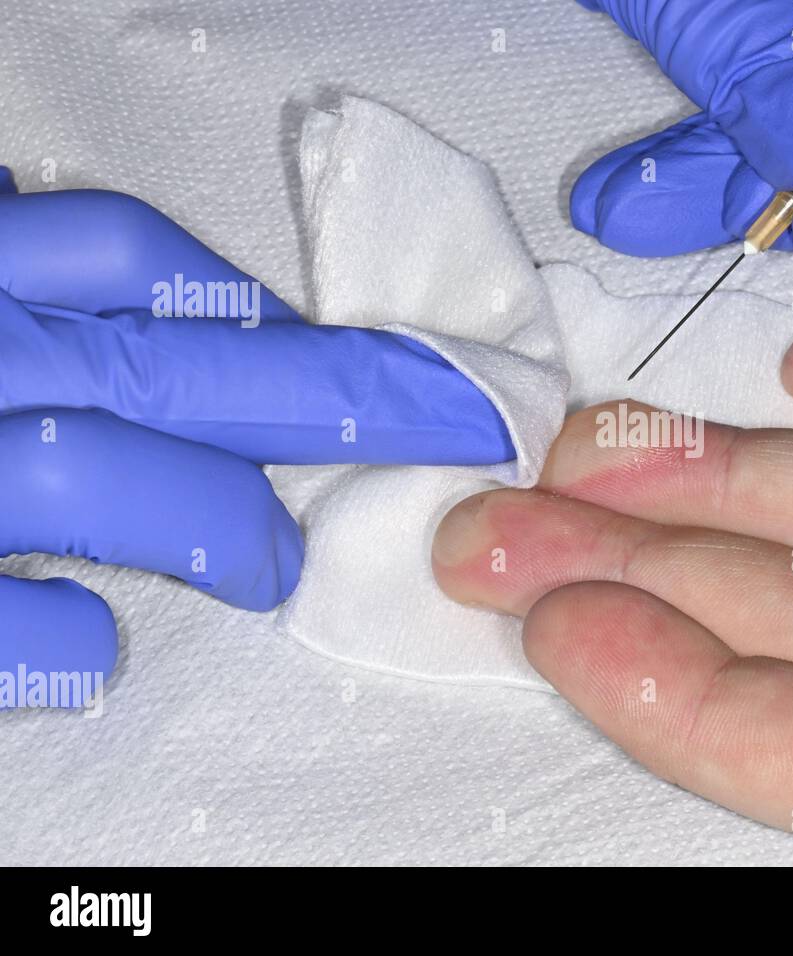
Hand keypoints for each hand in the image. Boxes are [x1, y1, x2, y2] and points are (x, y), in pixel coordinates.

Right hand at [0, 174, 513, 706]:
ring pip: (106, 477)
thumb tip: (214, 324)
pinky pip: (13, 625)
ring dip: (219, 525)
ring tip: (272, 564)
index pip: (129, 256)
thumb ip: (64, 297)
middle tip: (471, 430)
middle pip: (176, 365)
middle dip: (351, 398)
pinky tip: (98, 636)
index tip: (369, 346)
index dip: (262, 307)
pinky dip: (69, 636)